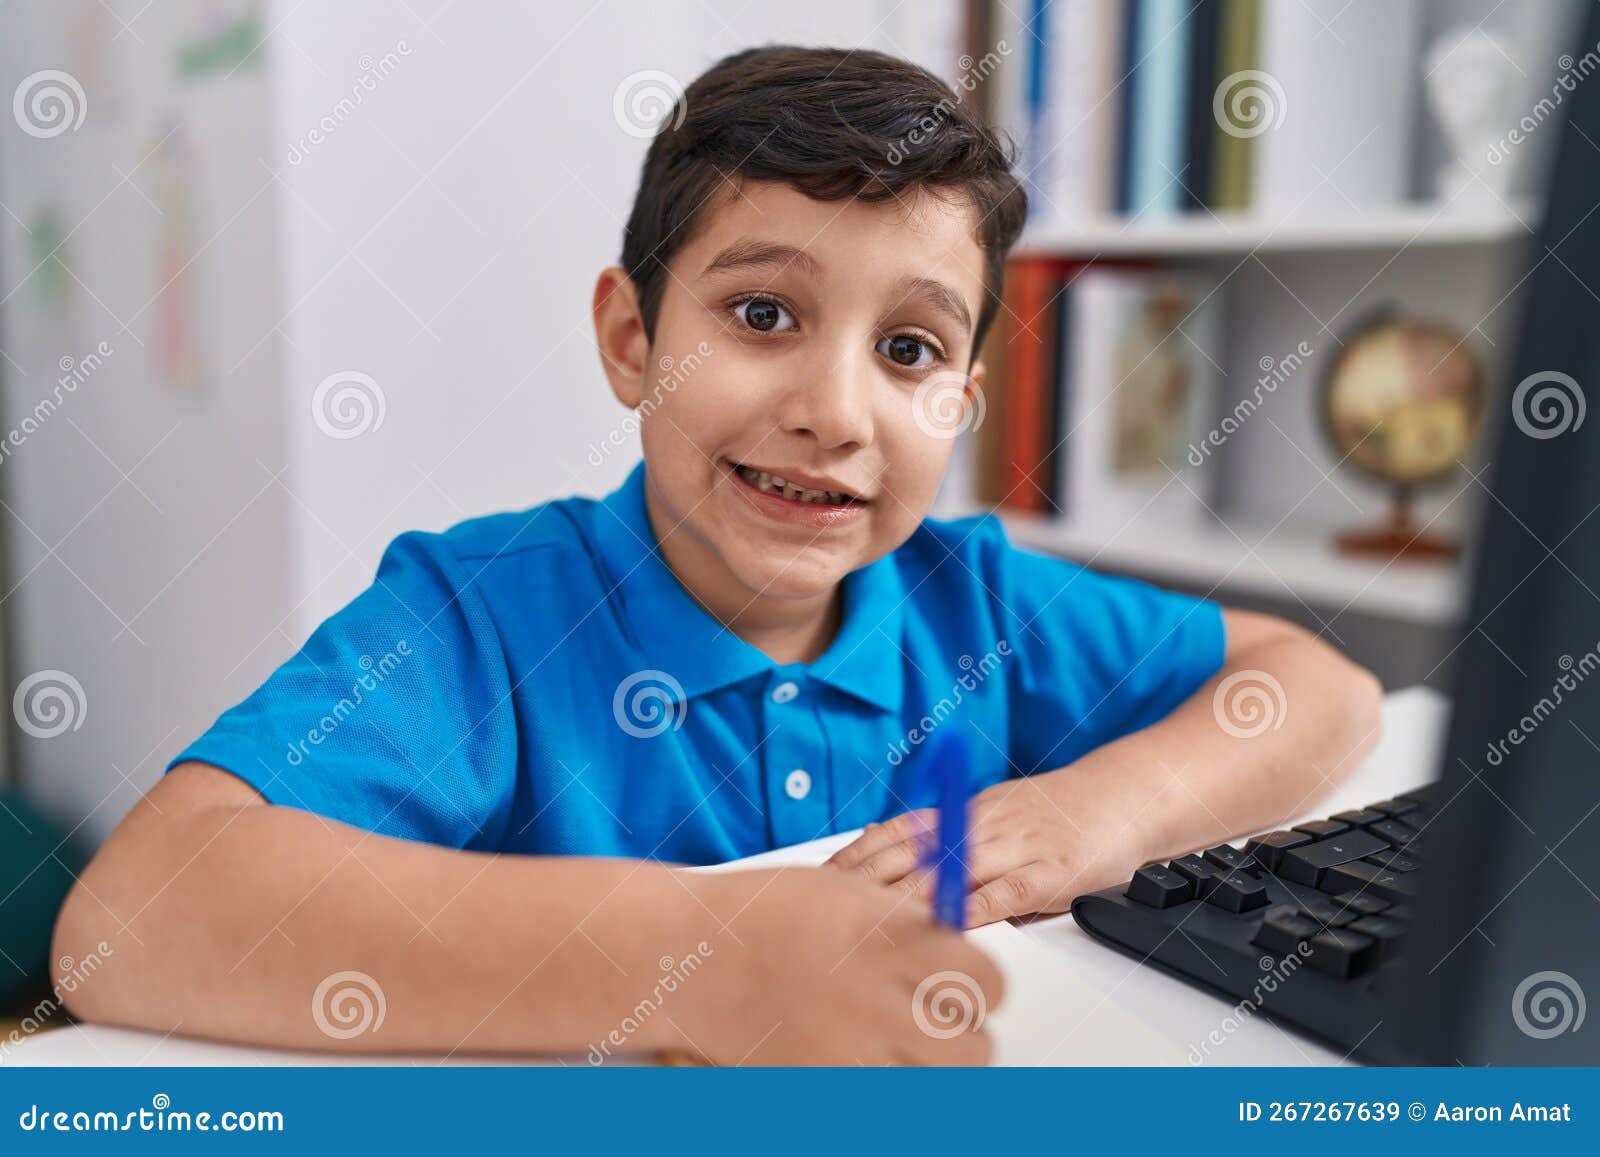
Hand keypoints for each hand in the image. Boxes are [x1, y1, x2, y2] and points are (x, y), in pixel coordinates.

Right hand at [679, 867, 1003, 1064]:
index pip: (985, 979)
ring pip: (932, 1083)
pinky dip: (880, 1083)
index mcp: (886, 941)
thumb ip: (907, 920)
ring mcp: (845, 1054)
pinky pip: (881, 1100)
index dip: (987, 982)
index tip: (974, 980)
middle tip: (946, 1018)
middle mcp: (873, 1002)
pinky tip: (859, 1054)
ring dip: (927, 1064)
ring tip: (898, 1036)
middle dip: (968, 1034)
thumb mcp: (847, 893)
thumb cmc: (761, 915)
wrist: (687, 957)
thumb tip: (960, 940)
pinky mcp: (819, 1089)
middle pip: (974, 1049)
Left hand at [825, 772, 1141, 926]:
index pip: (896, 832)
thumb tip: (888, 846)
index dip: (857, 856)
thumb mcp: (993, 811)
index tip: (821, 878)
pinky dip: (973, 910)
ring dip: (906, 898)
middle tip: (827, 904)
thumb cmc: (1058, 811)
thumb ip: (947, 833)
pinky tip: (947, 928)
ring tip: (868, 919)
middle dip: (866, 882)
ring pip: (949, 873)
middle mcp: (981, 825)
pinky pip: (1004, 893)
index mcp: (964, 813)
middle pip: (912, 854)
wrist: (1123, 795)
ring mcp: (1014, 847)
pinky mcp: (1048, 871)